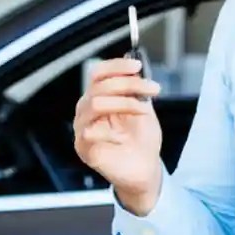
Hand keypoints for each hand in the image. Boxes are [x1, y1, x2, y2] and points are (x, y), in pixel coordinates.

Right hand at [73, 57, 163, 214]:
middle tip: (151, 89)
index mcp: (98, 98)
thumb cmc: (142, 140)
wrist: (145, 169)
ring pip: (95, 103)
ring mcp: (82, 129)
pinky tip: (125, 136)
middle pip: (99, 85)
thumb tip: (134, 66)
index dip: (117, 66)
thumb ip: (136, 88)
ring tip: (143, 110)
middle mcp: (87, 111)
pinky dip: (113, 130)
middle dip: (129, 83)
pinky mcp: (84, 148)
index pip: (98, 74)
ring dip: (124, 102)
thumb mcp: (143, 107)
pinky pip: (90, 132)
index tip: (137, 65)